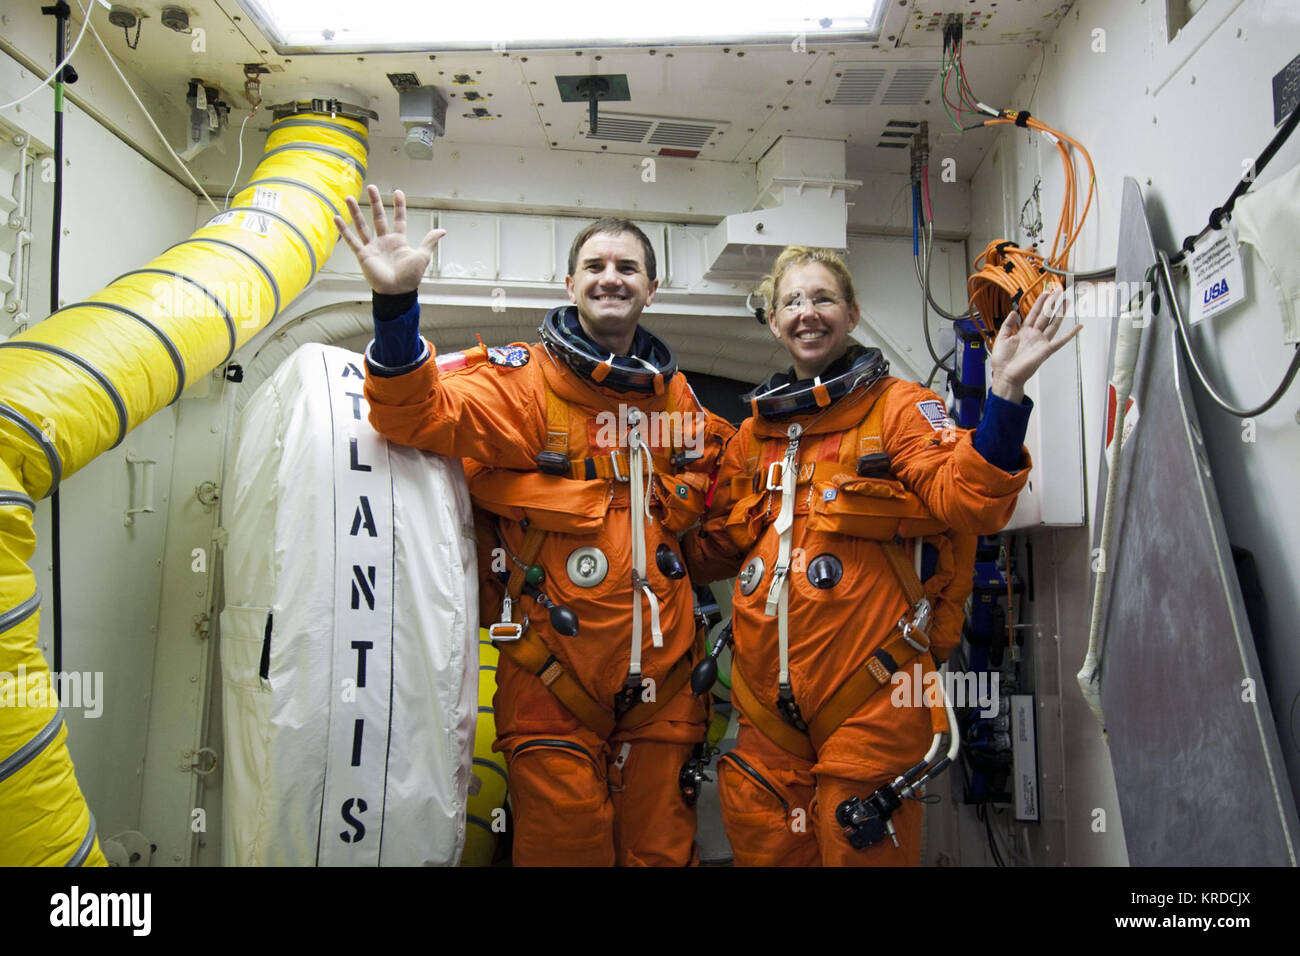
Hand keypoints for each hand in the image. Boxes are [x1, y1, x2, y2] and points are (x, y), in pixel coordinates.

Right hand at [334, 184, 445, 294]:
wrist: (397, 292)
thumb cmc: (410, 277)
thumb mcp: (423, 256)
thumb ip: (429, 241)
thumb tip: (442, 230)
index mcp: (399, 241)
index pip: (399, 219)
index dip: (399, 206)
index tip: (398, 192)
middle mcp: (385, 242)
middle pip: (379, 218)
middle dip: (375, 202)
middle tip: (372, 187)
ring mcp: (373, 247)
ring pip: (362, 225)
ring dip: (355, 212)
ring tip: (349, 198)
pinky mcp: (363, 255)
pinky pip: (351, 240)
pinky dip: (343, 230)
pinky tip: (337, 218)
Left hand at [988, 287, 1079, 402]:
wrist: (1005, 375)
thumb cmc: (1002, 361)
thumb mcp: (1001, 338)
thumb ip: (1007, 324)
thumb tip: (1014, 312)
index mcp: (1023, 332)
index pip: (1034, 313)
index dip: (1040, 303)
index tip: (1045, 293)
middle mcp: (1034, 335)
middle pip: (1046, 316)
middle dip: (1052, 303)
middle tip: (1058, 292)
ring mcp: (1041, 342)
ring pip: (1053, 324)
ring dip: (1060, 312)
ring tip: (1067, 301)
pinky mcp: (1046, 350)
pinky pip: (1061, 341)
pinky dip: (1070, 334)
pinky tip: (1079, 327)